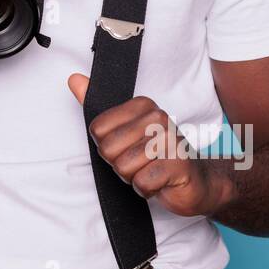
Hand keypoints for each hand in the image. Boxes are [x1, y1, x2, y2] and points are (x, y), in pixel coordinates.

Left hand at [66, 73, 233, 217]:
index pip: (97, 129)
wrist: (194, 182)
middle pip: (108, 149)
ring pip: (124, 167)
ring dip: (133, 177)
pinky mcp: (179, 164)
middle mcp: (158, 117)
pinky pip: (142, 183)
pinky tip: (160, 182)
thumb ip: (97, 106)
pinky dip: (146, 189)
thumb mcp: (124, 131)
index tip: (128, 147)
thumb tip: (74, 79)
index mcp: (142, 105)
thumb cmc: (155, 157)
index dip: (108, 146)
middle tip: (140, 163)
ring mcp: (171, 139)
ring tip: (150, 171)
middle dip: (119, 164)